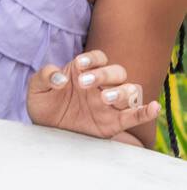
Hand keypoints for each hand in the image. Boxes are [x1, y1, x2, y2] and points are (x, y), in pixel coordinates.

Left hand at [26, 49, 160, 143]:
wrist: (47, 131)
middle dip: (104, 74)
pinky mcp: (114, 122)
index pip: (98, 58)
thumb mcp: (36, 89)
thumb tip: (60, 77)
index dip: (93, 58)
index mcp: (83, 72)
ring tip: (104, 98)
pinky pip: (136, 115)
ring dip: (121, 92)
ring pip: (129, 90)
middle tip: (84, 83)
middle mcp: (101, 85)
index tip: (79, 64)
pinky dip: (147, 111)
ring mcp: (109, 104)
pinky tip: (153, 108)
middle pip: (117, 72)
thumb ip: (44, 76)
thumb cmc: (44, 105)